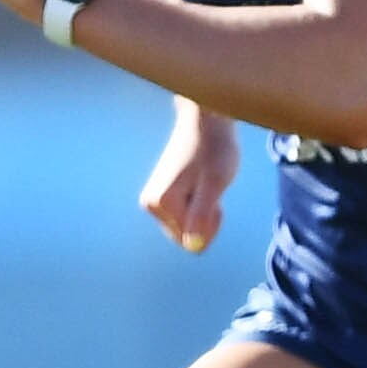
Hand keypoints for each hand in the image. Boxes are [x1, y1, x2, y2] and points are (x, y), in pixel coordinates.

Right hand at [140, 103, 239, 252]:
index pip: (193, 242)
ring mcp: (153, 200)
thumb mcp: (216, 183)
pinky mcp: (158, 196)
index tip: (215, 196)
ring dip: (203, 209)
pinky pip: (184, 216)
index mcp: (161, 203)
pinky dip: (198, 203)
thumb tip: (193, 246)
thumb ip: (203, 214)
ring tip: (205, 181)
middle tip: (211, 188)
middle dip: (206, 219)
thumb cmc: (215, 149)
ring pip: (186, 227)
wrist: (206, 121)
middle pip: (185, 237)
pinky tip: (198, 180)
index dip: (212, 222)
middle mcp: (150, 204)